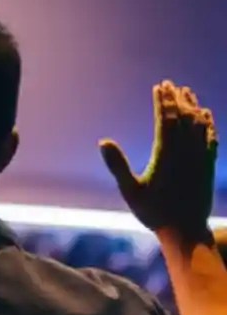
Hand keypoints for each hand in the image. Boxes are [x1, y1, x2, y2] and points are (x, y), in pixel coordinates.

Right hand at [100, 81, 217, 241]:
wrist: (186, 231)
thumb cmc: (153, 213)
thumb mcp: (129, 191)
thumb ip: (117, 165)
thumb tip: (103, 142)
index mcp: (166, 155)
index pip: (166, 120)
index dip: (163, 102)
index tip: (159, 87)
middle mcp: (186, 153)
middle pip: (184, 118)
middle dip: (176, 99)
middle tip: (170, 84)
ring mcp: (200, 159)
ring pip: (199, 126)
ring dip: (193, 107)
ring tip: (187, 93)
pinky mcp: (209, 166)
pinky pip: (211, 139)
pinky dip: (208, 125)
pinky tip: (206, 116)